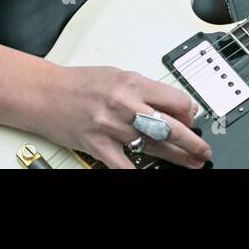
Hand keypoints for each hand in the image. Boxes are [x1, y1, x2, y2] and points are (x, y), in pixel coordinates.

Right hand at [36, 65, 212, 168]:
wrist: (44, 93)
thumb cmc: (78, 83)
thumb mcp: (116, 74)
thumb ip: (143, 89)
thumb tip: (169, 104)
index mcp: (132, 82)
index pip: (175, 100)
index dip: (189, 112)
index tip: (192, 119)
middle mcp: (124, 103)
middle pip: (171, 126)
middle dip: (192, 141)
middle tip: (204, 150)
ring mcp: (112, 126)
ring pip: (154, 146)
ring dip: (176, 157)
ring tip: (190, 162)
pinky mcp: (98, 145)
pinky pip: (125, 165)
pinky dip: (138, 172)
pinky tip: (151, 173)